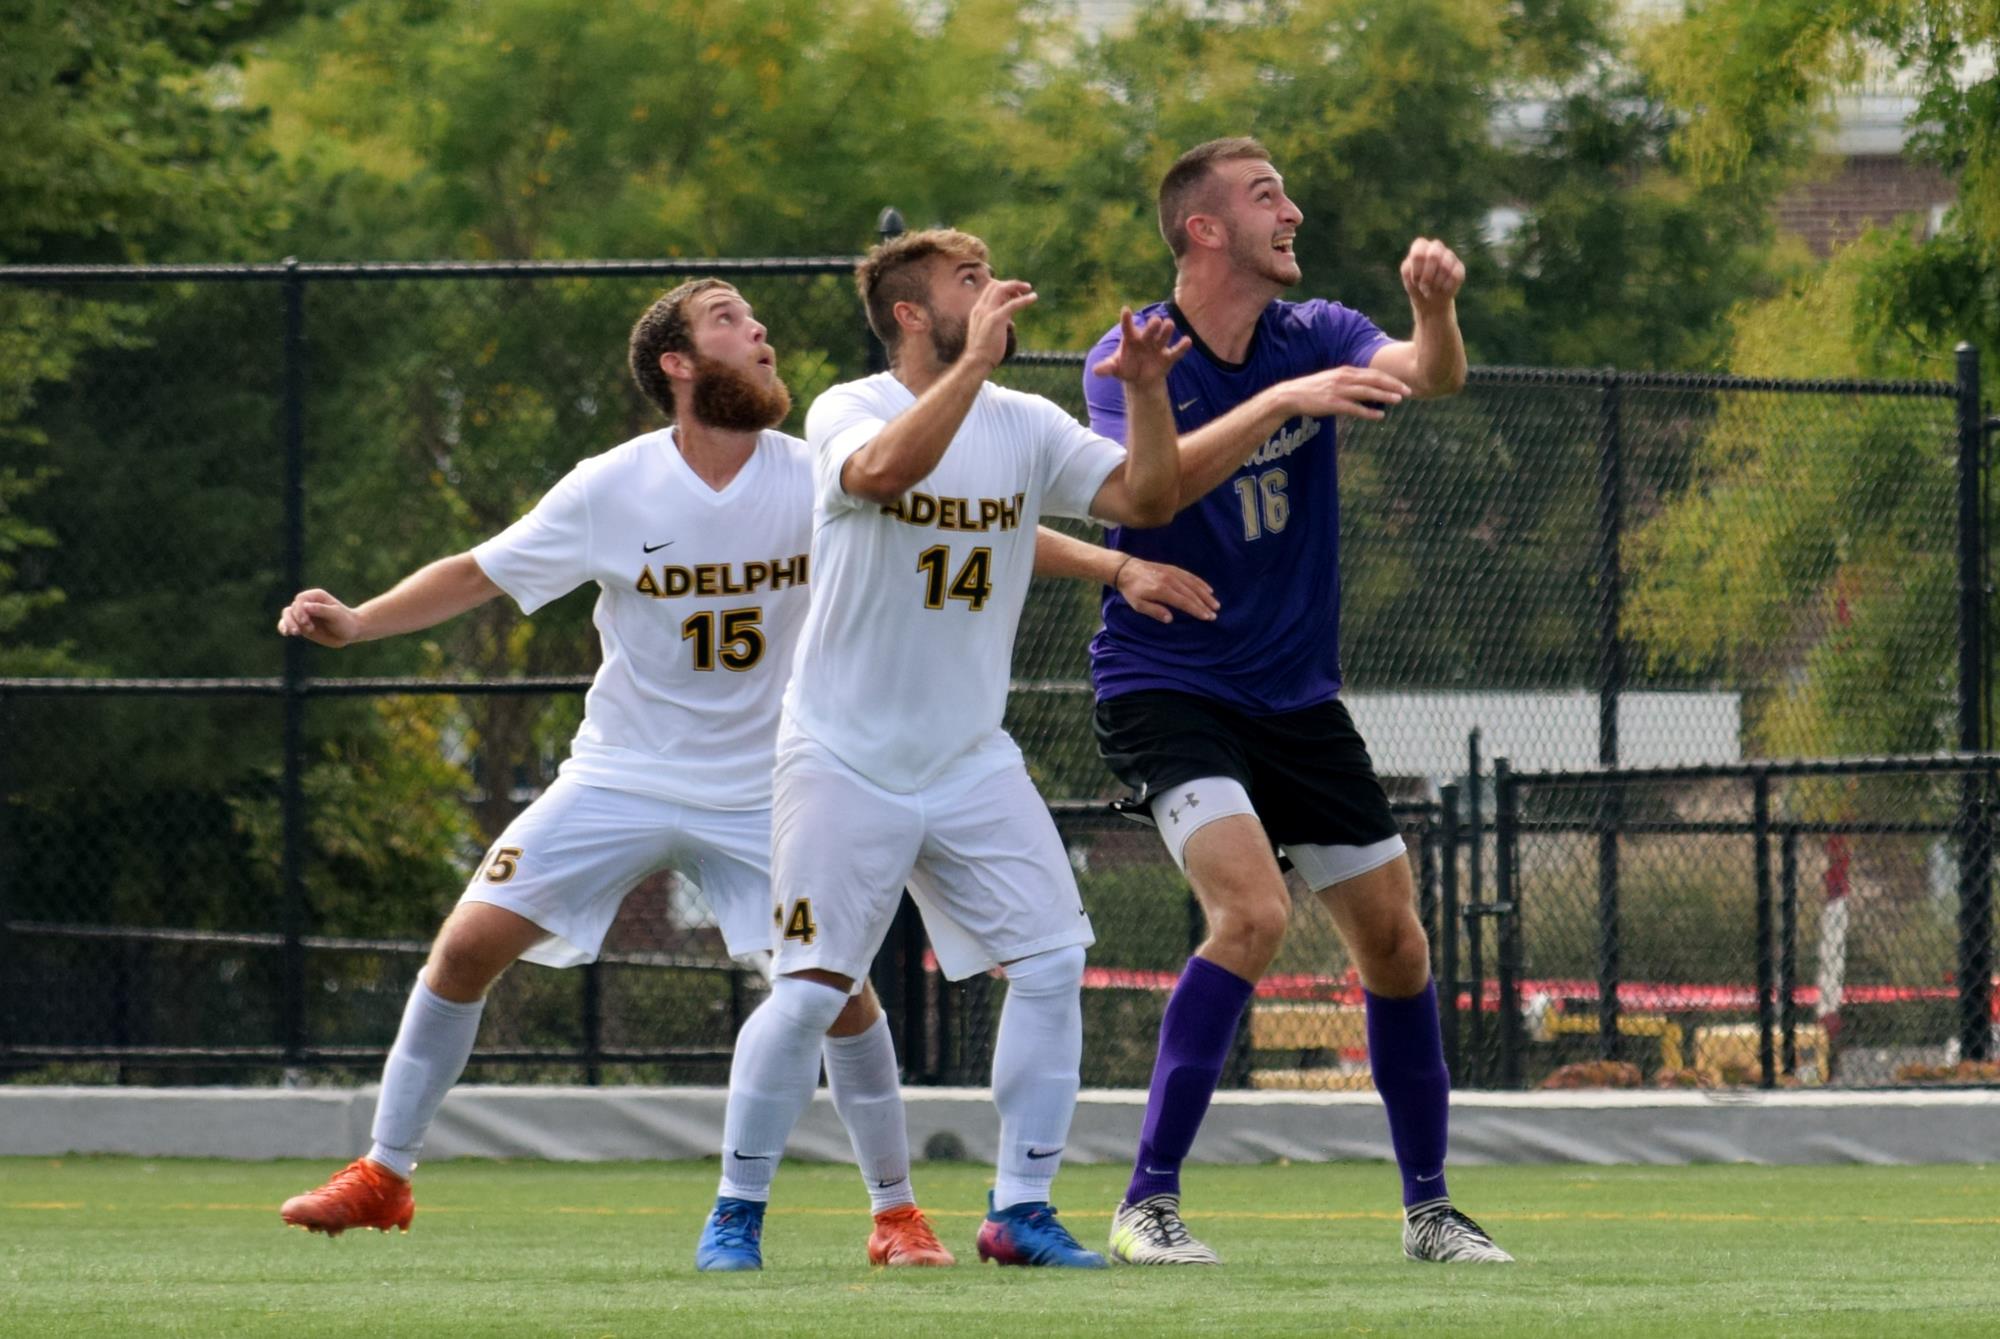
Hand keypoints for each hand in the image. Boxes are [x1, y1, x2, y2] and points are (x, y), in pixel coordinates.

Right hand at [277, 589, 360, 647]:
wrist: (351, 632)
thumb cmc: (346, 621)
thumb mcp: (336, 615)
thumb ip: (321, 610)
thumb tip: (306, 606)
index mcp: (315, 596)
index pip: (300, 600)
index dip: (299, 610)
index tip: (305, 621)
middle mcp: (307, 604)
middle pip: (291, 608)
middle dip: (291, 619)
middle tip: (298, 631)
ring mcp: (303, 615)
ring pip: (287, 616)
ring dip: (287, 624)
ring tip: (295, 632)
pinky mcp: (302, 625)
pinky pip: (287, 625)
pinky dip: (284, 627)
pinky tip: (285, 633)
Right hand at [964, 278, 1037, 370]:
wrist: (976, 361)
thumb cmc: (984, 351)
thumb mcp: (988, 332)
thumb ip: (997, 323)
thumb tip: (1010, 322)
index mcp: (978, 310)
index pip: (989, 289)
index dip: (1004, 287)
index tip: (1015, 293)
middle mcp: (981, 308)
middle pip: (995, 285)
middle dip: (1011, 284)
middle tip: (1024, 288)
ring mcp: (987, 312)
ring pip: (1002, 289)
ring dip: (1017, 286)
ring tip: (1029, 290)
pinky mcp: (997, 319)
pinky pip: (1013, 304)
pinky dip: (1025, 299)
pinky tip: (1034, 298)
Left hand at [1091, 308, 1192, 386]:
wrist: (1140, 380)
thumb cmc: (1126, 368)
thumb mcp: (1115, 368)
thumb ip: (1106, 368)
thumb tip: (1095, 371)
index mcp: (1130, 339)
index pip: (1127, 327)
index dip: (1126, 320)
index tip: (1125, 310)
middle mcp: (1146, 339)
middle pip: (1150, 330)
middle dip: (1153, 326)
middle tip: (1155, 321)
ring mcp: (1158, 347)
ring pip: (1163, 336)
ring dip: (1166, 331)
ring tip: (1169, 325)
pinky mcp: (1168, 357)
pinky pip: (1176, 351)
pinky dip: (1182, 346)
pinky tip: (1187, 341)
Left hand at [1115, 556, 1217, 623]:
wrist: (1126, 569)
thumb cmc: (1132, 590)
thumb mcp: (1138, 605)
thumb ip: (1154, 611)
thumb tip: (1170, 619)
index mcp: (1161, 590)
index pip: (1184, 602)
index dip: (1197, 610)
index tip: (1207, 617)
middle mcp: (1170, 580)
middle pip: (1191, 594)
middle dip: (1204, 605)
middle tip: (1215, 614)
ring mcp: (1172, 573)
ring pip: (1193, 584)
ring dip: (1205, 595)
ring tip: (1215, 604)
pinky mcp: (1173, 568)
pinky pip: (1190, 576)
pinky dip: (1200, 583)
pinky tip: (1208, 589)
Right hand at [1276, 365, 1413, 421]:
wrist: (1290, 395)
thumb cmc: (1313, 390)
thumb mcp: (1333, 381)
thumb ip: (1350, 383)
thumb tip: (1367, 390)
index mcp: (1345, 371)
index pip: (1373, 373)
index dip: (1390, 378)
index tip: (1403, 384)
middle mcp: (1344, 378)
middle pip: (1374, 379)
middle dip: (1393, 385)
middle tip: (1408, 390)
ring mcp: (1338, 390)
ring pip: (1367, 391)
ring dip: (1385, 395)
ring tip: (1399, 400)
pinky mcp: (1332, 404)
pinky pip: (1354, 408)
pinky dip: (1368, 411)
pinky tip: (1380, 415)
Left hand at [1400, 237, 1464, 313]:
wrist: (1429, 299)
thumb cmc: (1416, 285)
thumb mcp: (1407, 278)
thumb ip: (1408, 269)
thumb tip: (1420, 266)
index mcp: (1421, 246)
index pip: (1419, 252)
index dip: (1417, 270)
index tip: (1415, 281)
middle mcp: (1436, 246)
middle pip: (1434, 256)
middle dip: (1427, 277)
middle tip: (1424, 288)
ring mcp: (1449, 255)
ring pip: (1445, 267)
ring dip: (1436, 284)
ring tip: (1432, 289)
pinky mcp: (1460, 267)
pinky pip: (1455, 276)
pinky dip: (1446, 287)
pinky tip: (1442, 290)